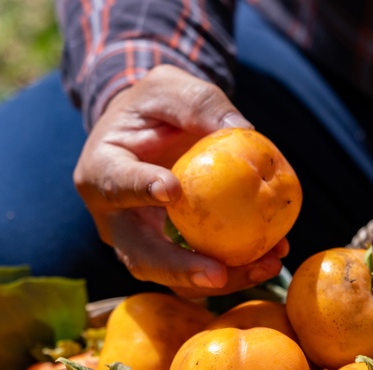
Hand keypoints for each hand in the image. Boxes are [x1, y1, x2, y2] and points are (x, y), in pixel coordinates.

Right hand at [73, 65, 287, 297]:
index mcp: (101, 170)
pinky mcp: (170, 253)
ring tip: (265, 265)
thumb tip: (244, 130)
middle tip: (217, 272)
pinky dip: (236, 270)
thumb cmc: (155, 106)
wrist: (147, 131)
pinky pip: (200, 270)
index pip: (116, 184)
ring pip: (173, 276)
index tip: (172, 190)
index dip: (141, 190)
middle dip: (179, 269)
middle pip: (140, 255)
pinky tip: (272, 257)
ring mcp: (141, 243)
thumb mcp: (170, 87)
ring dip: (220, 279)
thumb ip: (199, 103)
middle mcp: (114, 218)